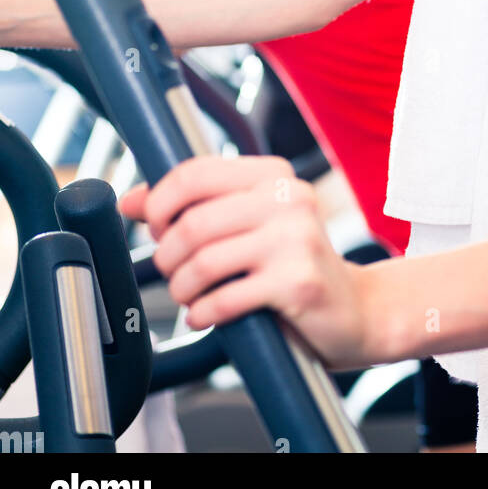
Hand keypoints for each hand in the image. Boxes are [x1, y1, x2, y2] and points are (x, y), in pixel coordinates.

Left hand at [118, 154, 374, 370]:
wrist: (355, 310)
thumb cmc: (294, 265)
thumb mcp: (250, 224)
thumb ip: (195, 206)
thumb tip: (131, 200)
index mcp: (273, 175)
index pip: (195, 173)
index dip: (161, 203)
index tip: (155, 227)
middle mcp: (289, 198)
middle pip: (193, 222)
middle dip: (167, 255)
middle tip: (172, 271)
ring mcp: (297, 240)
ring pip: (204, 261)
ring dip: (183, 287)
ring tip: (189, 296)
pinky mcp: (298, 283)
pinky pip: (225, 298)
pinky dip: (203, 312)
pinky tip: (207, 314)